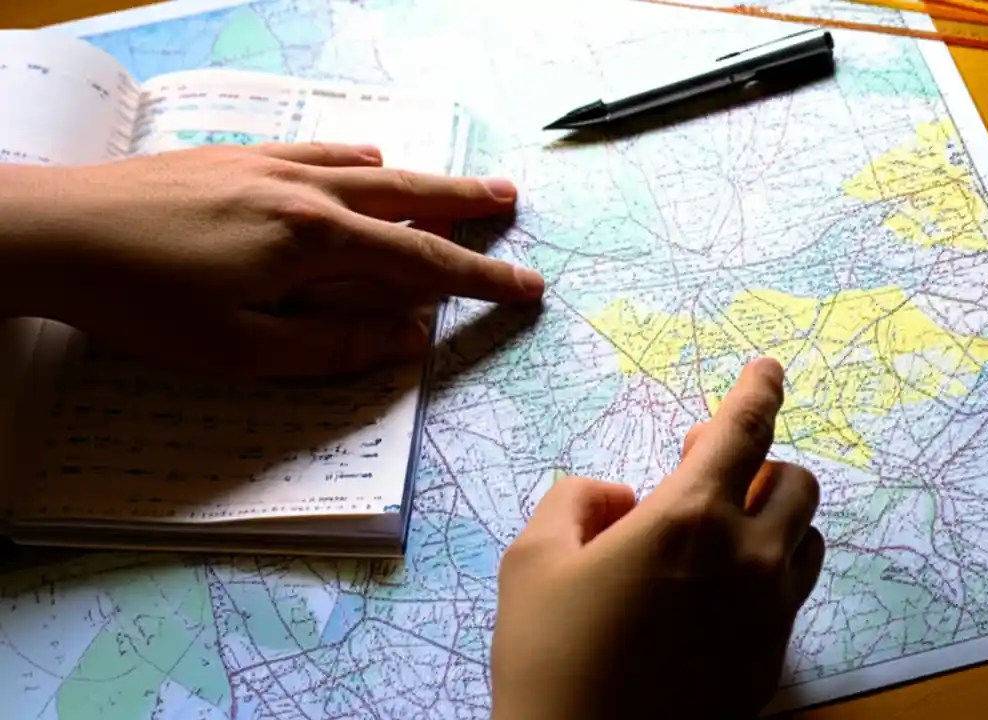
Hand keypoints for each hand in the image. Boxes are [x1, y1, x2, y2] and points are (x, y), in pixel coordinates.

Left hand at [0, 142, 541, 377]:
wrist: (53, 232)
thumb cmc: (142, 303)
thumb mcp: (239, 351)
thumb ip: (331, 347)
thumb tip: (406, 340)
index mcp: (314, 244)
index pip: (422, 266)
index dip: (480, 283)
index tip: (528, 289)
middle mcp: (306, 194)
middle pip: (409, 200)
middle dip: (467, 209)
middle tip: (513, 204)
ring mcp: (272, 168)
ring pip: (370, 172)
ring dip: (422, 183)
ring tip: (460, 189)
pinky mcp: (238, 159)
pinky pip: (318, 151)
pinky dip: (357, 161)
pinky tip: (367, 162)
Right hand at [491, 357, 824, 719]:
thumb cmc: (549, 660)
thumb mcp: (532, 560)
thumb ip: (577, 501)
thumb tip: (619, 497)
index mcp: (687, 518)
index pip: (745, 429)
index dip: (759, 389)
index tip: (768, 369)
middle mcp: (745, 557)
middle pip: (796, 480)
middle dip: (760, 463)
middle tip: (707, 475)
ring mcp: (768, 612)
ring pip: (807, 536)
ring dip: (774, 516)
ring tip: (722, 532)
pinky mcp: (772, 656)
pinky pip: (794, 590)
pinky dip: (771, 569)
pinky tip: (723, 588)